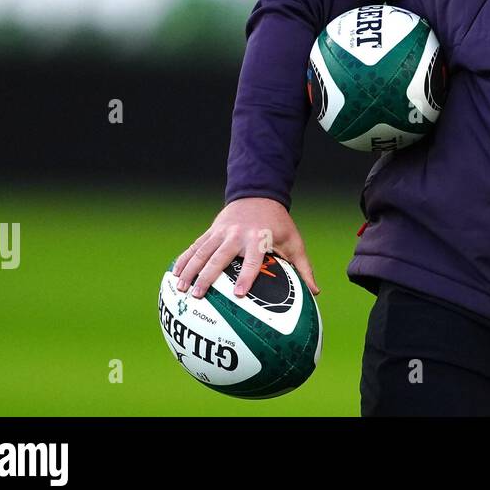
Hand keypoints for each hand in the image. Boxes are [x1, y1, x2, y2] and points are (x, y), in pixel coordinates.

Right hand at [173, 197, 319, 299]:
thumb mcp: (293, 241)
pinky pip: (195, 246)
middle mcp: (238, 235)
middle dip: (208, 276)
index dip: (246, 277)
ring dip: (190, 270)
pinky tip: (174, 274)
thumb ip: (302, 267)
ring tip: (180, 288)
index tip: (238, 294)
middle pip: (220, 258)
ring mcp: (222, 232)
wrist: (258, 194)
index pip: (253, 260)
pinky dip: (184, 259)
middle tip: (197, 295)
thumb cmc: (278, 223)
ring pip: (202, 252)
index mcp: (259, 239)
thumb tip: (315, 293)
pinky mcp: (212, 231)